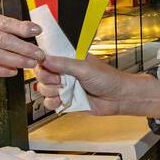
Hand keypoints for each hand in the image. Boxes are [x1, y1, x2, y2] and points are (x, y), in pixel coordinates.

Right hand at [34, 54, 159, 116]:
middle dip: (47, 78)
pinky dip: (53, 102)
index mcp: (68, 59)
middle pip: (41, 74)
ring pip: (43, 89)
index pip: (46, 57)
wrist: (119, 98)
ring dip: (51, 91)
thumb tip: (45, 59)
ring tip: (65, 91)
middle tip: (59, 80)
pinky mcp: (66, 101)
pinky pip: (49, 102)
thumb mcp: (84, 68)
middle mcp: (64, 72)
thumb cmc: (107, 78)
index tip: (43, 64)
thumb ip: (64, 64)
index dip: (42, 61)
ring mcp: (64, 87)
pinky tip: (62, 100)